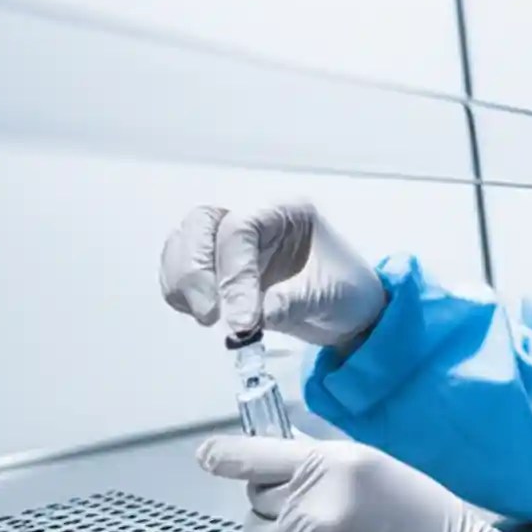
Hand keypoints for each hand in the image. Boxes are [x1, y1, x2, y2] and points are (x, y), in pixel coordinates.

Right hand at [159, 202, 386, 348]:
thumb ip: (289, 304)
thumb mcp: (329, 297)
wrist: (351, 313)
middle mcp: (255, 219)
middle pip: (201, 224)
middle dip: (195, 270)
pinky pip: (181, 269)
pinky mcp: (219, 268)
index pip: (241, 228)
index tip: (241, 318)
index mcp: (286, 212)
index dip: (233, 273)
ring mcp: (233, 243)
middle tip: (210, 315)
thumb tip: (246, 319)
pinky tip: (202, 314)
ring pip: (184, 243)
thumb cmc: (348, 293)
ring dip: (183, 281)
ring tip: (207, 317)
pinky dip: (180, 291)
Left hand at [196, 436, 499, 531]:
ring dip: (278, 528)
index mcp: (330, 464)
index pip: (257, 458)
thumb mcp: (359, 463)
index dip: (227, 456)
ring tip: (329, 526)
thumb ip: (309, 461)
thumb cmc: (408, 504)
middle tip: (322, 504)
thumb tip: (252, 459)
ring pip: (259, 530)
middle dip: (274, 501)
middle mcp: (315, 502)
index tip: (207, 455)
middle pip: (256, 498)